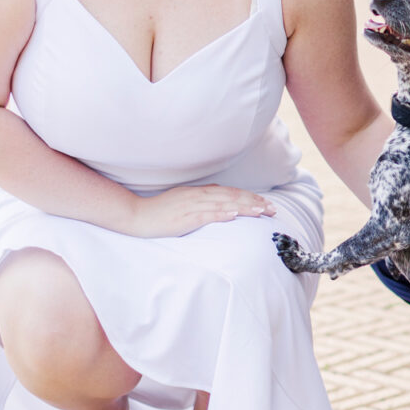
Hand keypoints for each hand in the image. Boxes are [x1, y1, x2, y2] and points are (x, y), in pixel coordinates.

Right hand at [124, 185, 273, 238]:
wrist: (136, 216)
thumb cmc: (159, 212)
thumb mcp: (182, 202)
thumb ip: (201, 201)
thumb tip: (220, 202)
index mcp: (198, 192)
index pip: (229, 193)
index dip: (249, 197)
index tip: (265, 203)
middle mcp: (197, 196)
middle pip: (231, 196)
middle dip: (253, 202)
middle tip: (272, 209)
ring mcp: (191, 206)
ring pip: (223, 203)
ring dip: (244, 207)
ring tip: (261, 211)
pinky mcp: (184, 217)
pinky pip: (206, 214)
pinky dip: (221, 213)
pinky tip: (234, 214)